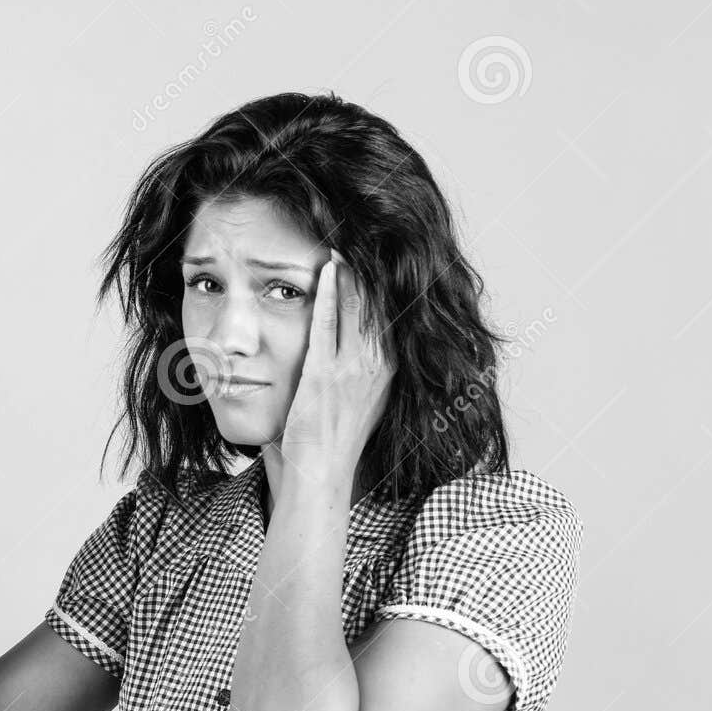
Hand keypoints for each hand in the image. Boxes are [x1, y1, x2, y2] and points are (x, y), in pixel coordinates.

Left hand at [281, 252, 394, 471]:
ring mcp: (351, 370)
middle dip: (367, 270)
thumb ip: (363, 370)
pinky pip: (327, 324)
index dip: (383, 283)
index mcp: (388, 369)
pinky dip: (326, 294)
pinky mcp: (323, 375)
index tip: (377, 254)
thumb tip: (361, 347)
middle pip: (376, 304)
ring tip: (342, 244)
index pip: (390, 314)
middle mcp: (376, 366)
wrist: (321, 474)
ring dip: (347, 273)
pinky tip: (325, 270)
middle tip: (359, 237)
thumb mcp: (362, 399)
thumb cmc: (335, 439)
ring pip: (354, 307)